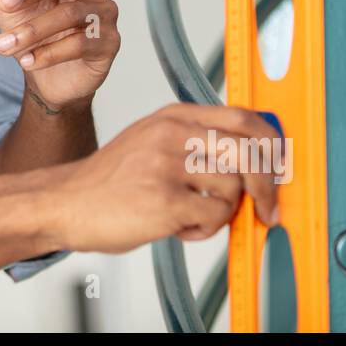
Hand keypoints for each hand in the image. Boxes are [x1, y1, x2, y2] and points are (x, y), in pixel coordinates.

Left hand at [0, 0, 119, 111]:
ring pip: (70, 13)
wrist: (48, 76)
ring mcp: (106, 11)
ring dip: (31, 30)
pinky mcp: (109, 41)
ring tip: (4, 45)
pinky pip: (79, 43)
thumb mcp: (13, 5)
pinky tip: (28, 61)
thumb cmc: (34, 31)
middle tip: (6, 4)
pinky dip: (48, 53)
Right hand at [47, 103, 281, 253]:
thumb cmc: (110, 180)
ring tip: (192, 215)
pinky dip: (204, 228)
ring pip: (233, 188)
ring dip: (222, 212)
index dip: (271, 144)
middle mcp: (171, 133)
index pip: (243, 118)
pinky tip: (180, 226)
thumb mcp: (152, 140)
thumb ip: (195, 141)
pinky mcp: (164, 200)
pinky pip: (214, 216)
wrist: (66, 202)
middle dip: (267, 187)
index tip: (279, 166)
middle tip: (267, 208)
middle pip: (248, 152)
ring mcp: (166, 165)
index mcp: (173, 116)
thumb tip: (252, 159)